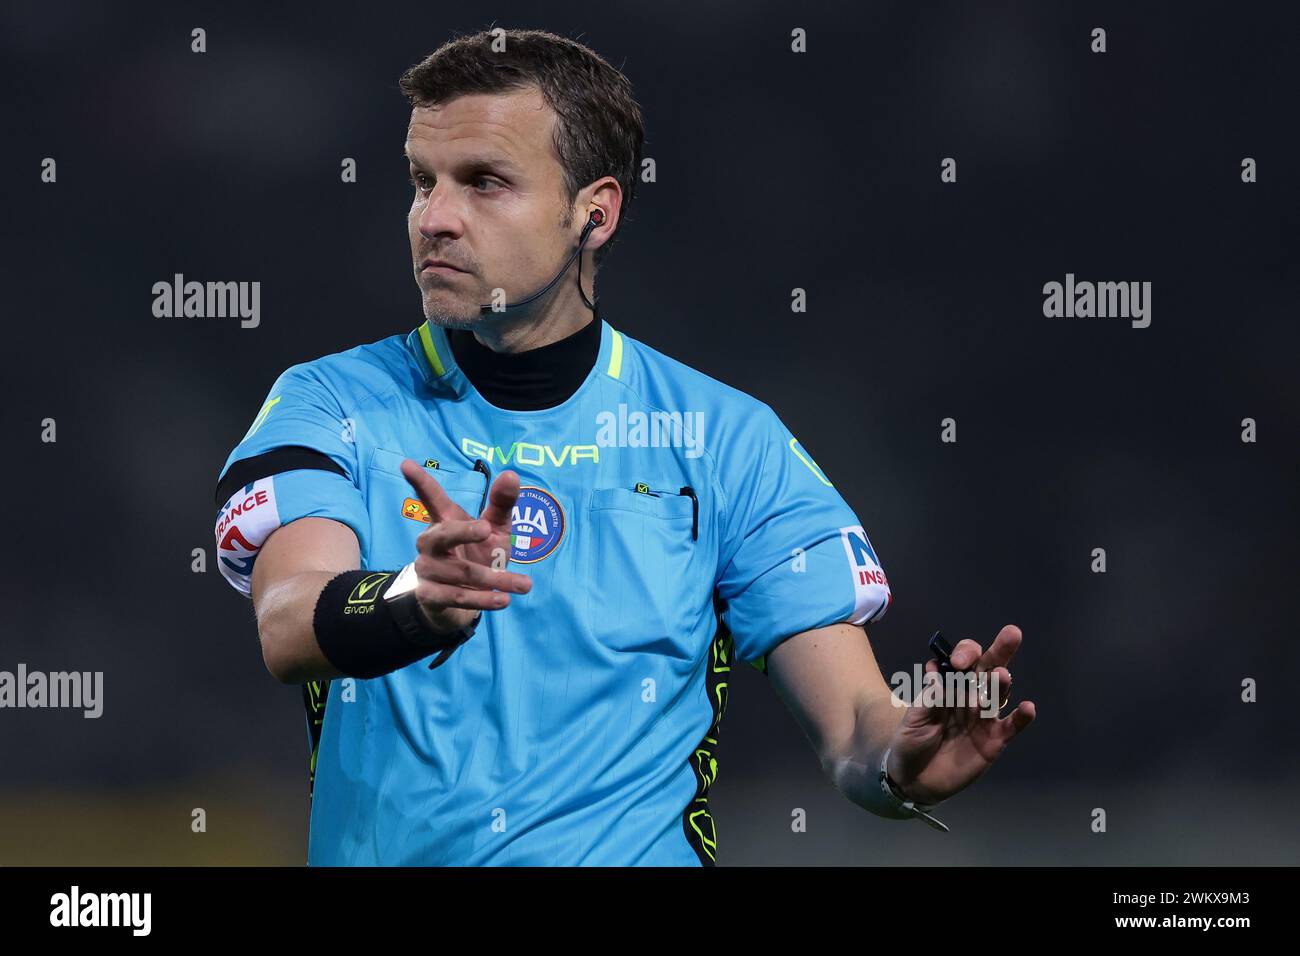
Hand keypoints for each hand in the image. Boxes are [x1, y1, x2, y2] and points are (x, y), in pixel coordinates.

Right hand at [398, 460, 532, 634]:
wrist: (468, 600)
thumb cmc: (481, 555)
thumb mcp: (497, 530)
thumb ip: (502, 504)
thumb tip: (511, 474)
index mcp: (446, 521)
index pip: (432, 498)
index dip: (420, 482)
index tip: (405, 463)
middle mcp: (431, 543)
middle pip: (441, 534)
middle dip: (464, 531)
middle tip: (487, 529)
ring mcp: (427, 569)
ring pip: (461, 572)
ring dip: (494, 579)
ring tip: (524, 584)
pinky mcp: (429, 595)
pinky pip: (457, 596)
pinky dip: (483, 599)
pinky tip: (504, 600)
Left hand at [886, 624, 1036, 804]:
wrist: (914, 779)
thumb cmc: (911, 742)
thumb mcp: (913, 720)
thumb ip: (928, 699)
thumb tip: (937, 671)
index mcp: (949, 686)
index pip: (963, 661)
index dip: (964, 654)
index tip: (958, 662)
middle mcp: (970, 696)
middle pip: (988, 669)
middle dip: (999, 651)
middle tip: (1011, 634)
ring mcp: (984, 718)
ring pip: (998, 694)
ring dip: (1002, 683)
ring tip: (1002, 675)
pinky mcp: (994, 740)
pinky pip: (1012, 727)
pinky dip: (1022, 718)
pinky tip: (1028, 708)